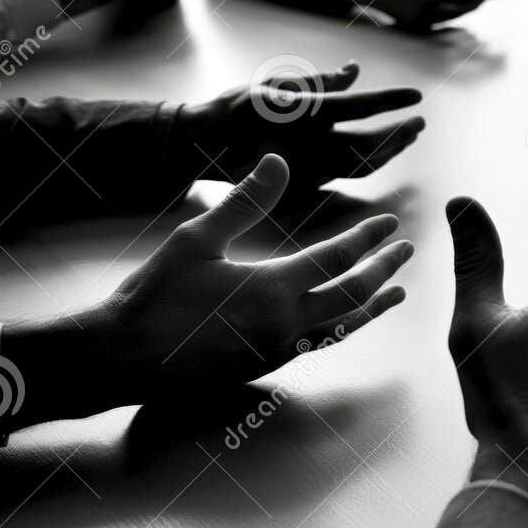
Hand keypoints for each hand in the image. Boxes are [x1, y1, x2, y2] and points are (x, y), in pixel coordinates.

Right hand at [103, 155, 411, 398]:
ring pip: (343, 328)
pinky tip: (343, 320)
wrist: (121, 359)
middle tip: (405, 253)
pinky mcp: (265, 368)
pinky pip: (319, 345)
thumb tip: (279, 160)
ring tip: (396, 294)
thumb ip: (244, 201)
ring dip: (372, 307)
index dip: (368, 239)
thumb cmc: (154, 295)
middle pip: (353, 295)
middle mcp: (287, 326)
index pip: (338, 258)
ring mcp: (279, 351)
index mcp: (274, 290)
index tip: (390, 224)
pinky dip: (342, 328)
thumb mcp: (196, 238)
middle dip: (383, 271)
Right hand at [178, 61, 424, 191]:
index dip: (389, 102)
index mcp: (300, 116)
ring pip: (362, 166)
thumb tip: (354, 71)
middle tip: (419, 122)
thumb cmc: (236, 108)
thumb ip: (318, 81)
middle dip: (398, 135)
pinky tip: (383, 150)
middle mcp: (307, 146)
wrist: (201, 146)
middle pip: (367, 146)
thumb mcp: (275, 85)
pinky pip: (348, 174)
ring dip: (389, 151)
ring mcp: (306, 169)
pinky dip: (370, 162)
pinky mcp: (304, 185)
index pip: (357, 107)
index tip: (416, 96)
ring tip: (409, 134)